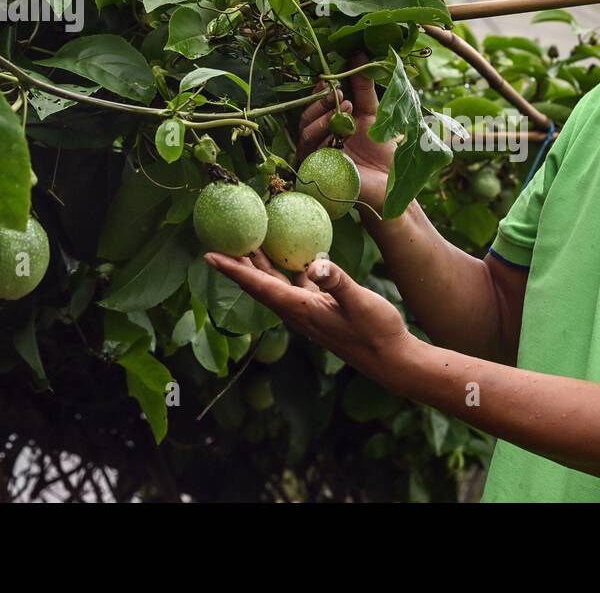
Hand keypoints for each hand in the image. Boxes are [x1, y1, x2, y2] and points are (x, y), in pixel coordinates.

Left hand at [204, 250, 415, 380]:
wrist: (392, 360)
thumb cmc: (377, 333)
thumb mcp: (360, 303)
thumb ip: (338, 282)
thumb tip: (316, 263)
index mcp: (301, 309)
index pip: (259, 286)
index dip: (232, 270)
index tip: (207, 256)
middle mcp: (298, 312)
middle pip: (260, 284)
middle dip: (238, 263)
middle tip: (219, 239)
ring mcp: (309, 312)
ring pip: (276, 284)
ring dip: (260, 264)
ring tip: (247, 242)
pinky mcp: (322, 309)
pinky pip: (296, 285)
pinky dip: (288, 268)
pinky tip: (294, 254)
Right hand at [298, 52, 392, 213]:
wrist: (392, 186)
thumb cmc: (384, 154)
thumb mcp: (376, 115)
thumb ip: (365, 89)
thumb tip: (358, 55)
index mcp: (331, 128)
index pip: (316, 106)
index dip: (319, 92)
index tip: (329, 79)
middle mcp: (319, 141)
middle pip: (305, 118)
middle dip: (320, 103)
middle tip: (340, 94)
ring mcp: (316, 158)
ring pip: (303, 133)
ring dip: (321, 117)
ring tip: (344, 108)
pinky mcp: (316, 174)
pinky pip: (308, 153)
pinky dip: (320, 139)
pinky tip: (335, 134)